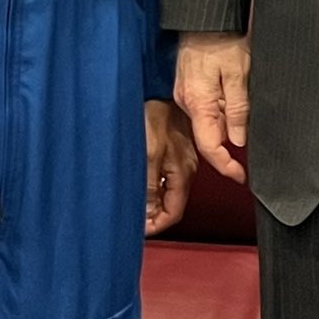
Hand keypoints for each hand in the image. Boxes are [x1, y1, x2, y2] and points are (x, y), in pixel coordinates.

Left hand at [145, 99, 199, 234]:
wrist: (155, 89)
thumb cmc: (154, 117)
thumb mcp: (148, 156)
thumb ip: (150, 187)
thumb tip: (150, 214)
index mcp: (184, 173)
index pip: (174, 212)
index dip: (157, 225)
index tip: (139, 229)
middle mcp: (186, 168)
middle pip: (171, 203)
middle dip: (153, 215)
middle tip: (132, 219)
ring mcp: (180, 158)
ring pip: (167, 190)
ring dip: (151, 200)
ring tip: (132, 203)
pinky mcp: (172, 149)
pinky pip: (163, 176)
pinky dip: (152, 185)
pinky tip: (138, 184)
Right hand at [174, 33, 249, 182]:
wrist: (205, 15)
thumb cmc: (224, 38)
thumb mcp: (239, 74)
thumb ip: (238, 109)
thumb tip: (238, 141)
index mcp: (198, 103)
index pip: (209, 146)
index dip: (225, 165)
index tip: (240, 176)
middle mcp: (187, 101)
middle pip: (209, 135)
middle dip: (229, 141)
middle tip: (250, 138)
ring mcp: (186, 93)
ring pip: (209, 120)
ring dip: (228, 120)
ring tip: (245, 104)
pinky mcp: (189, 85)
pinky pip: (206, 106)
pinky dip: (221, 107)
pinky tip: (234, 93)